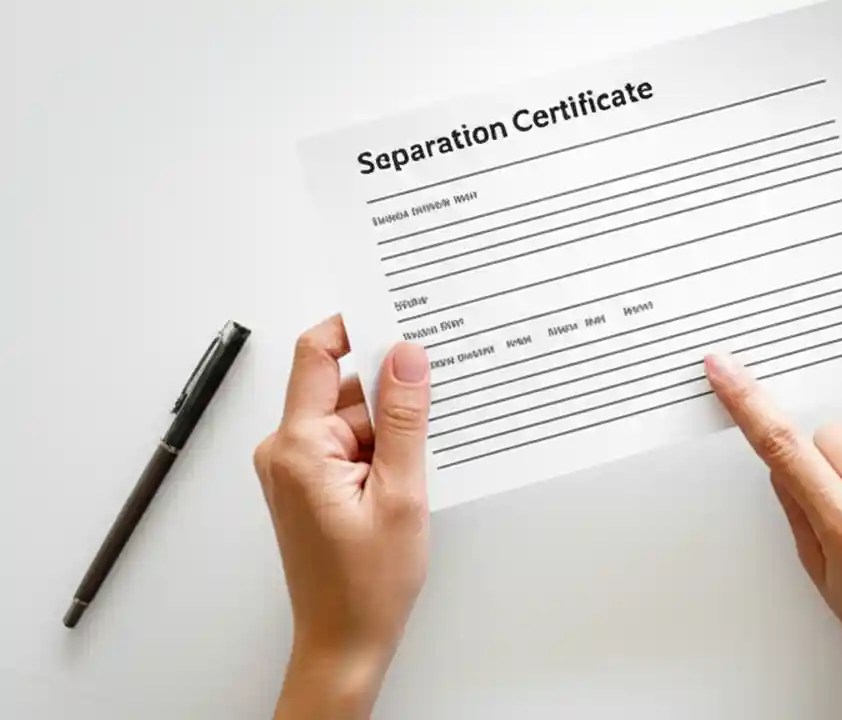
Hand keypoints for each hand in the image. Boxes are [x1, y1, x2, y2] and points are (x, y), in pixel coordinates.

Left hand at [253, 316, 431, 719]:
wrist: (345, 642)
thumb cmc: (366, 586)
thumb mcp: (401, 494)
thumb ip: (405, 420)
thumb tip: (407, 357)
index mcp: (299, 447)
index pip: (316, 355)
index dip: (354, 326)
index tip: (395, 313)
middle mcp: (287, 451)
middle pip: (342, 387)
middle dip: (391, 390)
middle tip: (436, 400)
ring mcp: (297, 468)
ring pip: (351, 417)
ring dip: (391, 427)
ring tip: (422, 463)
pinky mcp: (311, 483)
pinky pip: (350, 444)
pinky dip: (382, 450)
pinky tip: (410, 474)